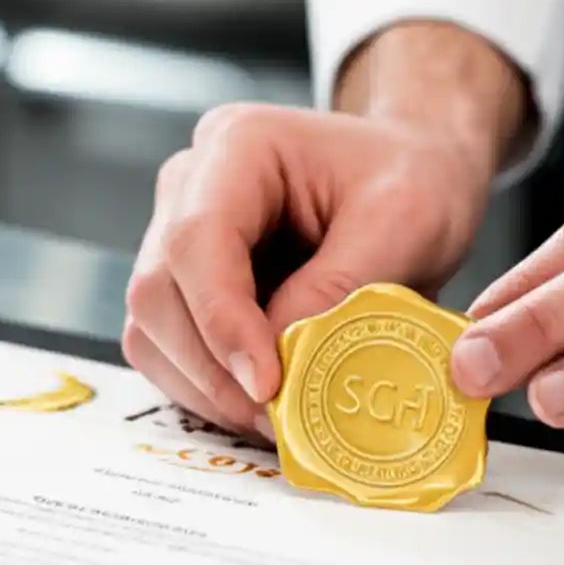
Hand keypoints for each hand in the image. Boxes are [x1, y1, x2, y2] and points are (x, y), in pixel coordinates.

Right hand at [123, 23, 528, 436]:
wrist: (411, 175)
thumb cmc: (412, 180)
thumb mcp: (405, 222)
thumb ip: (339, 286)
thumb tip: (278, 360)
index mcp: (238, 146)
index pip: (197, 239)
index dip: (221, 319)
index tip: (267, 383)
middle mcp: (189, 186)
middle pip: (158, 290)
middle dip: (212, 367)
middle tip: (277, 418)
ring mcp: (176, 237)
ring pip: (151, 328)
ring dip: (205, 387)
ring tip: (275, 418)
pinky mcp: (184, 286)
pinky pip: (167, 349)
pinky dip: (207, 388)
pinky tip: (262, 403)